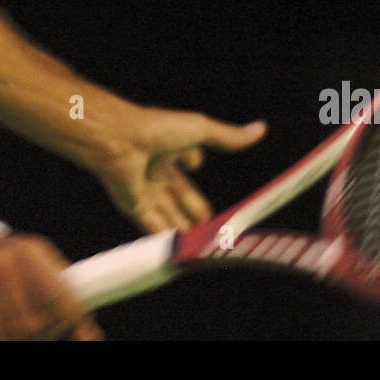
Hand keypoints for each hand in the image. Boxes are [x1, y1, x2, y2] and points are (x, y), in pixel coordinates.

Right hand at [0, 232, 102, 340]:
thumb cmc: (18, 267)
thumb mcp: (45, 269)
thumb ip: (70, 301)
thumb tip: (92, 338)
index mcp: (28, 252)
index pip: (57, 301)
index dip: (67, 323)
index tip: (67, 328)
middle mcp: (0, 264)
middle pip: (35, 326)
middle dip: (44, 335)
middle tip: (43, 332)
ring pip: (12, 336)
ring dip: (20, 338)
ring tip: (21, 328)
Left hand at [96, 107, 265, 232]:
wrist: (119, 141)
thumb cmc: (157, 128)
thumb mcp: (199, 130)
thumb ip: (227, 136)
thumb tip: (260, 129)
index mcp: (170, 146)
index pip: (187, 158)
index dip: (195, 164)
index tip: (204, 169)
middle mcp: (157, 167)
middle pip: (180, 194)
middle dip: (196, 211)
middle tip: (214, 229)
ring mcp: (145, 187)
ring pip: (169, 213)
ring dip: (185, 229)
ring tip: (202, 247)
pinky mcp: (133, 205)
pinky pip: (153, 225)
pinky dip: (166, 239)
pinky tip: (180, 251)